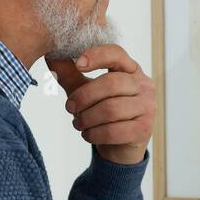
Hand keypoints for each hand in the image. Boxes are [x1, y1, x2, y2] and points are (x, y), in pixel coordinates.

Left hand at [45, 44, 155, 164]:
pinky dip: (94, 134)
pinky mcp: (144, 129)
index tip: (78, 63)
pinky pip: (114, 130)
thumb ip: (71, 74)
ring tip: (78, 123)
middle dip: (84, 97)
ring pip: (111, 109)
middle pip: (111, 83)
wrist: (120, 145)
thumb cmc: (103, 112)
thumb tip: (51, 56)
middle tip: (70, 107)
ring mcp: (148, 107)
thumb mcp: (85, 90)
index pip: (117, 54)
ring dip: (87, 118)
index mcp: (131, 70)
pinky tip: (88, 134)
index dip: (97, 55)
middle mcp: (144, 85)